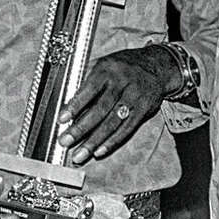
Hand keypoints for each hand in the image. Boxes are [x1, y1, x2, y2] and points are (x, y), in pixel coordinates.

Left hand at [57, 46, 174, 164]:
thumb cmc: (123, 66)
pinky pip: (127, 128)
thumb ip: (87, 81)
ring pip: (113, 122)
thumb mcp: (104, 64)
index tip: (61, 119)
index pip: (89, 89)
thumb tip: (69, 104)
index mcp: (107, 69)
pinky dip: (112, 141)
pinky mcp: (144, 109)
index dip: (75, 105)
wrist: (157, 65)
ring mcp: (134, 97)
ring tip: (80, 154)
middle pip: (100, 109)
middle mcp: (122, 83)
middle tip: (65, 141)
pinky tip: (99, 151)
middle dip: (81, 128)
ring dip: (95, 140)